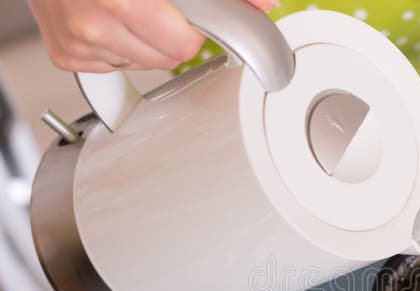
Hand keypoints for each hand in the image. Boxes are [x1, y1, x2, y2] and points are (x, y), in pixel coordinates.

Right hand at [27, 0, 276, 72]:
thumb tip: (264, 3)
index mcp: (124, 0)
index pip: (186, 44)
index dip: (198, 29)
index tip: (202, 23)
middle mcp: (95, 20)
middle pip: (170, 58)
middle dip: (173, 34)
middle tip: (158, 7)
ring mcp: (78, 41)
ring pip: (145, 64)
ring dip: (145, 40)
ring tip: (127, 7)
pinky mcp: (66, 55)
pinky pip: (114, 65)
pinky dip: (117, 45)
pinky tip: (106, 19)